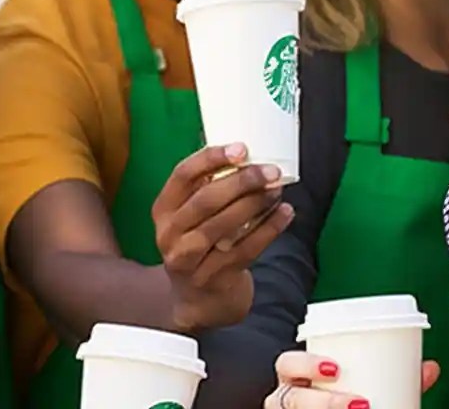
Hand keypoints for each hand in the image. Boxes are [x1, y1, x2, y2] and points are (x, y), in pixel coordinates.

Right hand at [153, 143, 292, 331]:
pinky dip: (269, 229)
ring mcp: (190, 260)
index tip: (241, 148)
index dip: (210, 159)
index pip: (182, 176)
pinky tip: (285, 214)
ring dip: (256, 204)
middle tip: (269, 171)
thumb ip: (207, 188)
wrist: (196, 300)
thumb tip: (242, 151)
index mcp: (163, 210)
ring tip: (277, 190)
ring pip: (225, 226)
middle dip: (242, 182)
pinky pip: (246, 249)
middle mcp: (170, 235)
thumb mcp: (190, 217)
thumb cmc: (199, 244)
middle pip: (206, 201)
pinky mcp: (214, 278)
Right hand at [265, 351, 439, 407]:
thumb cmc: (339, 397)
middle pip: (291, 399)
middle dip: (322, 401)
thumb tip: (430, 368)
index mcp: (295, 378)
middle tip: (360, 403)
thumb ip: (394, 380)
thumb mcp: (361, 386)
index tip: (336, 369)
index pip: (287, 363)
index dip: (305, 364)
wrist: (334, 408)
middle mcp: (286, 400)